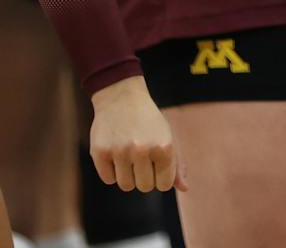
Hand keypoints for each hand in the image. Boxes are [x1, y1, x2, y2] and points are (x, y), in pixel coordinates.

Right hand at [88, 77, 181, 193]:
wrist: (121, 97)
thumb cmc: (148, 122)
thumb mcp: (167, 137)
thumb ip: (176, 165)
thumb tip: (184, 188)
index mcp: (164, 146)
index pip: (164, 185)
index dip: (160, 177)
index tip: (155, 164)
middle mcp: (142, 149)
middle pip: (144, 187)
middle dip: (143, 177)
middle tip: (140, 158)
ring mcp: (120, 151)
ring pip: (126, 185)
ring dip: (127, 175)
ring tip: (127, 156)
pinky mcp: (100, 152)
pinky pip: (108, 179)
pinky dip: (111, 171)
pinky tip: (114, 153)